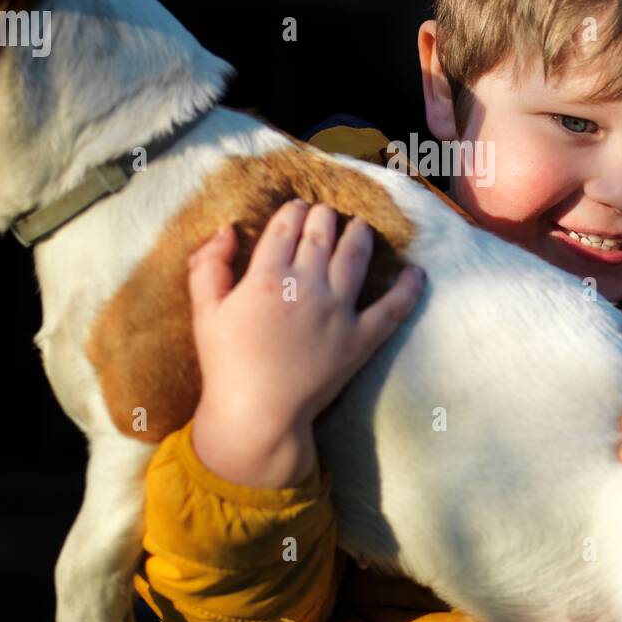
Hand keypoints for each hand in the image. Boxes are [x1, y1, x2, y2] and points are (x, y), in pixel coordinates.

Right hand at [186, 199, 426, 487]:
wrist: (258, 414)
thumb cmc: (226, 365)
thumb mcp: (205, 312)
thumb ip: (208, 266)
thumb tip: (225, 231)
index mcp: (267, 277)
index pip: (286, 228)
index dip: (293, 212)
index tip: (297, 206)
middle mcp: (307, 286)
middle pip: (321, 236)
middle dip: (324, 218)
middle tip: (325, 213)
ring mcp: (338, 311)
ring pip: (355, 257)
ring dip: (359, 235)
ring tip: (359, 227)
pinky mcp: (361, 338)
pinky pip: (392, 307)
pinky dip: (407, 288)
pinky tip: (416, 272)